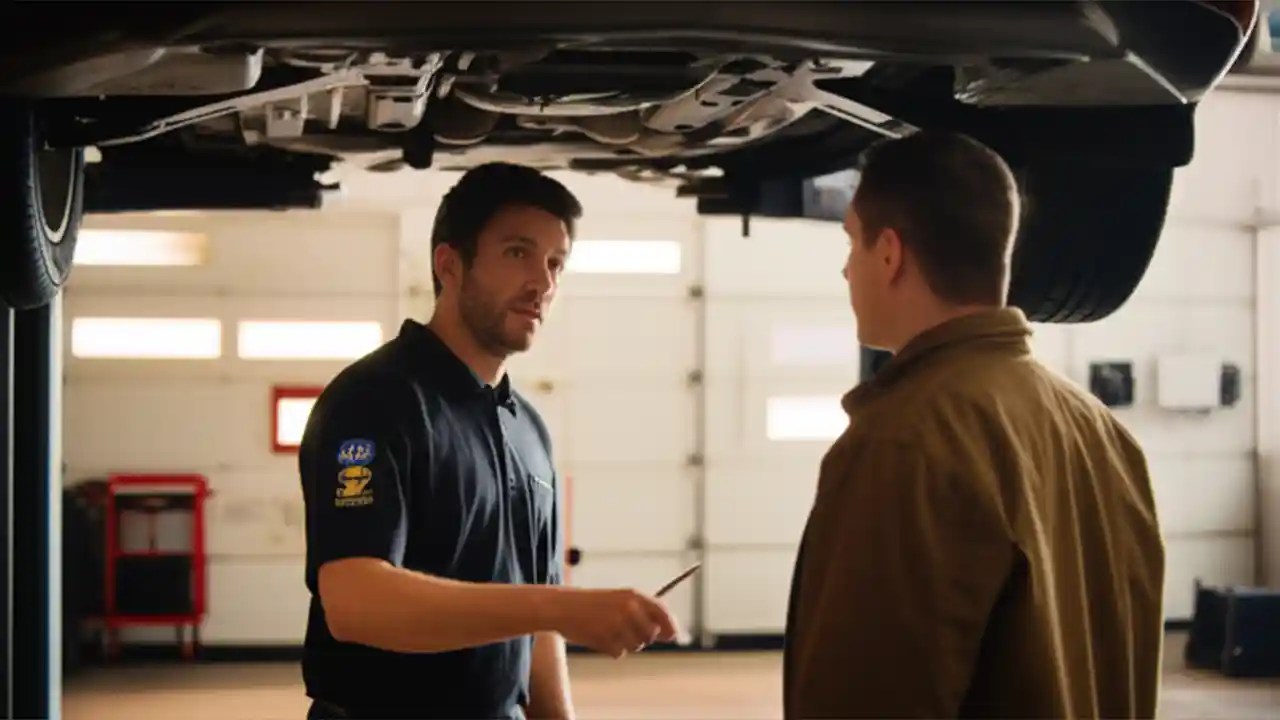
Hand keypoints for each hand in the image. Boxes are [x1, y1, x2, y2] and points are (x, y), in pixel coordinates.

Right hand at [554, 588, 679, 658]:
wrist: (562, 607)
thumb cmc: (592, 604)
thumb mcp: (619, 600)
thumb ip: (643, 612)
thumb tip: (668, 632)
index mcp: (633, 595)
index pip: (662, 612)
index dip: (670, 626)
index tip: (672, 635)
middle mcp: (629, 609)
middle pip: (651, 635)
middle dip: (642, 638)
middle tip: (625, 632)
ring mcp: (618, 625)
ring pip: (636, 646)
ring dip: (625, 644)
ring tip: (607, 631)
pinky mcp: (607, 639)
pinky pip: (619, 653)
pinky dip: (611, 650)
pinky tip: (599, 637)